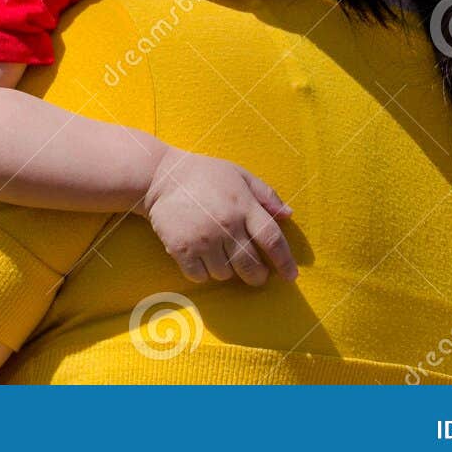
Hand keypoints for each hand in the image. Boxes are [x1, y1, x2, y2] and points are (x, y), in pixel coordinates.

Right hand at [135, 146, 297, 286]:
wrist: (160, 176)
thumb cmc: (204, 174)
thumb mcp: (239, 175)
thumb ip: (266, 194)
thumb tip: (288, 215)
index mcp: (243, 206)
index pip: (272, 239)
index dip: (285, 261)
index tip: (290, 276)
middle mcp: (226, 225)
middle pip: (251, 265)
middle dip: (257, 275)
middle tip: (256, 274)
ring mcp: (203, 239)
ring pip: (225, 274)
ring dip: (227, 270)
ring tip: (220, 255)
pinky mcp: (181, 249)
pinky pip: (200, 276)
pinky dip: (203, 272)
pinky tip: (201, 258)